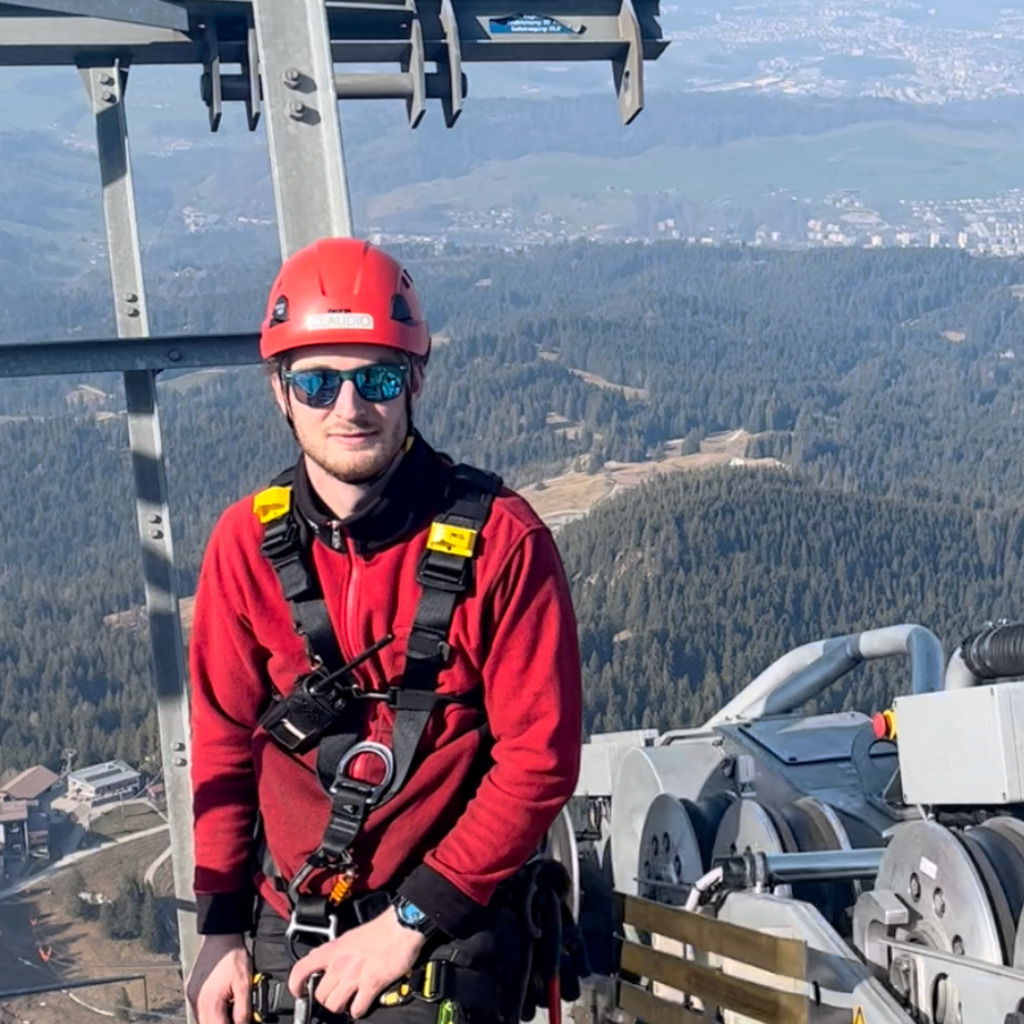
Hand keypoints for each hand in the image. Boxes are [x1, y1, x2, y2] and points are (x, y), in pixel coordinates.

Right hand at [186, 933, 252, 1023]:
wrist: (221, 935)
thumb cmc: (232, 956)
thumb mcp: (244, 985)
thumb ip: (243, 1011)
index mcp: (209, 1004)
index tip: (242, 1022)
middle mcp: (196, 1003)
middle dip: (223, 1023)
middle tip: (237, 1017)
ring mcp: (191, 997)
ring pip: (203, 1019)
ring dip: (216, 1019)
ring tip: (230, 1009)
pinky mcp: (191, 990)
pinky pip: (199, 1008)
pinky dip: (211, 1011)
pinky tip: (222, 1003)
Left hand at [288, 908, 425, 1017]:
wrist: (401, 926)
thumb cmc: (380, 929)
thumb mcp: (350, 936)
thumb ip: (334, 950)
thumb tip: (319, 959)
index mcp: (333, 950)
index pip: (301, 969)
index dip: (295, 985)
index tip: (300, 993)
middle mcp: (340, 964)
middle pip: (319, 995)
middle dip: (327, 1000)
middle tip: (337, 997)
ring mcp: (354, 975)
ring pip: (334, 1006)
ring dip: (341, 1008)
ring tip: (350, 1002)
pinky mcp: (371, 984)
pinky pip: (356, 1009)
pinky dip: (358, 1011)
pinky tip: (364, 1003)